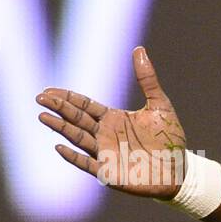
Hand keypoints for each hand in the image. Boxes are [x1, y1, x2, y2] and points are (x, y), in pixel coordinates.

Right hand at [36, 46, 186, 198]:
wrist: (180, 169)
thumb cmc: (170, 139)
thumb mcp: (160, 105)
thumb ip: (147, 79)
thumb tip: (139, 49)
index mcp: (113, 118)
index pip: (85, 105)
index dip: (67, 97)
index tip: (49, 89)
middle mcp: (105, 134)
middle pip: (77, 119)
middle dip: (59, 108)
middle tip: (40, 98)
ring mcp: (105, 153)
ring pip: (78, 138)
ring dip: (61, 127)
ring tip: (43, 116)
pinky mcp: (110, 172)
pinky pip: (88, 164)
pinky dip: (74, 157)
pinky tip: (60, 147)